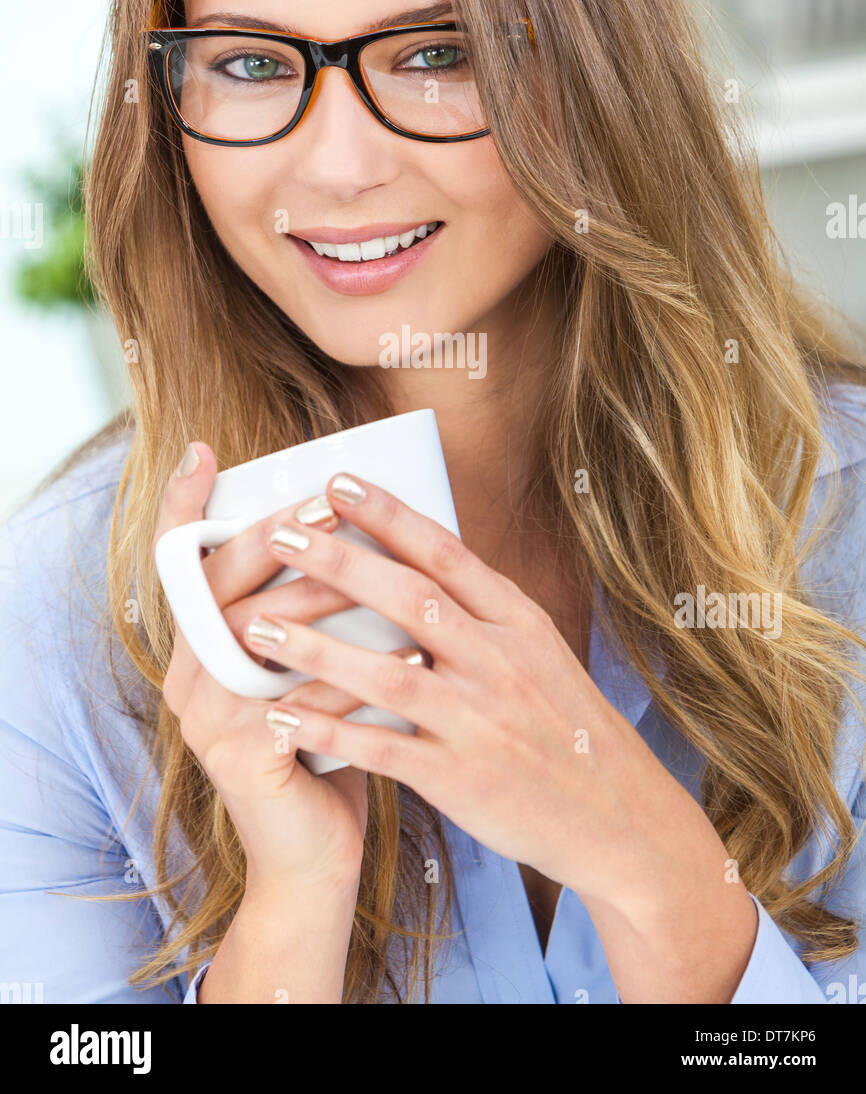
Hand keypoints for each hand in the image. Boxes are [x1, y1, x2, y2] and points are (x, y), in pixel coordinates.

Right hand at [153, 444, 419, 896]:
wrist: (314, 856)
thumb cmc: (324, 745)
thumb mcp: (307, 668)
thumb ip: (313, 609)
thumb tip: (361, 526)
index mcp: (198, 645)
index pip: (179, 563)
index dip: (182, 506)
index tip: (204, 451)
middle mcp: (187, 677)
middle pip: (218, 587)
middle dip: (275, 540)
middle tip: (329, 506)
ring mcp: (206, 721)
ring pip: (259, 639)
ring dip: (325, 602)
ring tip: (385, 576)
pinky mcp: (240, 762)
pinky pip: (303, 706)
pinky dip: (361, 679)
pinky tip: (414, 659)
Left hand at [247, 470, 709, 905]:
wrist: (618, 813)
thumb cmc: (568, 723)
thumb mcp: (539, 649)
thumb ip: (482, 606)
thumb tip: (420, 552)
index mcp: (517, 622)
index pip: (448, 553)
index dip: (390, 515)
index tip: (338, 483)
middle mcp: (499, 662)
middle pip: (412, 599)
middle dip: (341, 563)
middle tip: (280, 535)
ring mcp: (480, 721)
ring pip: (389, 673)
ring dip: (317, 648)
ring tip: (256, 626)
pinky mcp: (461, 778)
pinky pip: (383, 750)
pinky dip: (329, 733)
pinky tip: (279, 720)